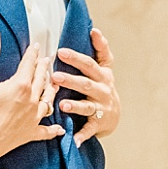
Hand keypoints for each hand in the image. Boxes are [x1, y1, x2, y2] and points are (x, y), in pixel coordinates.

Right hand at [0, 33, 64, 163]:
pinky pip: (46, 130)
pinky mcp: (29, 134)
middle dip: (43, 69)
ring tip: (53, 84)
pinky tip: (60, 129)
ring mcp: (32, 118)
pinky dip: (54, 129)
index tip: (36, 46)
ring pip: (47, 101)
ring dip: (51, 91)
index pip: (29, 64)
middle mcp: (31, 101)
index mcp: (19, 85)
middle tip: (46, 61)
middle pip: (40, 80)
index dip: (32, 54)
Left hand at [55, 27, 119, 144]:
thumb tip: (93, 29)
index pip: (100, 59)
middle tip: (55, 75)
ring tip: (62, 104)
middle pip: (87, 81)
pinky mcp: (99, 123)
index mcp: (103, 74)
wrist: (113, 116)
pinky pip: (89, 129)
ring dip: (75, 105)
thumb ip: (96, 52)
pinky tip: (73, 139)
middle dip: (71, 78)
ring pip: (87, 105)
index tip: (93, 32)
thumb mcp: (101, 69)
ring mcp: (102, 106)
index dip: (100, 45)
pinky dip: (82, 135)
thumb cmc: (99, 87)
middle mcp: (104, 89)